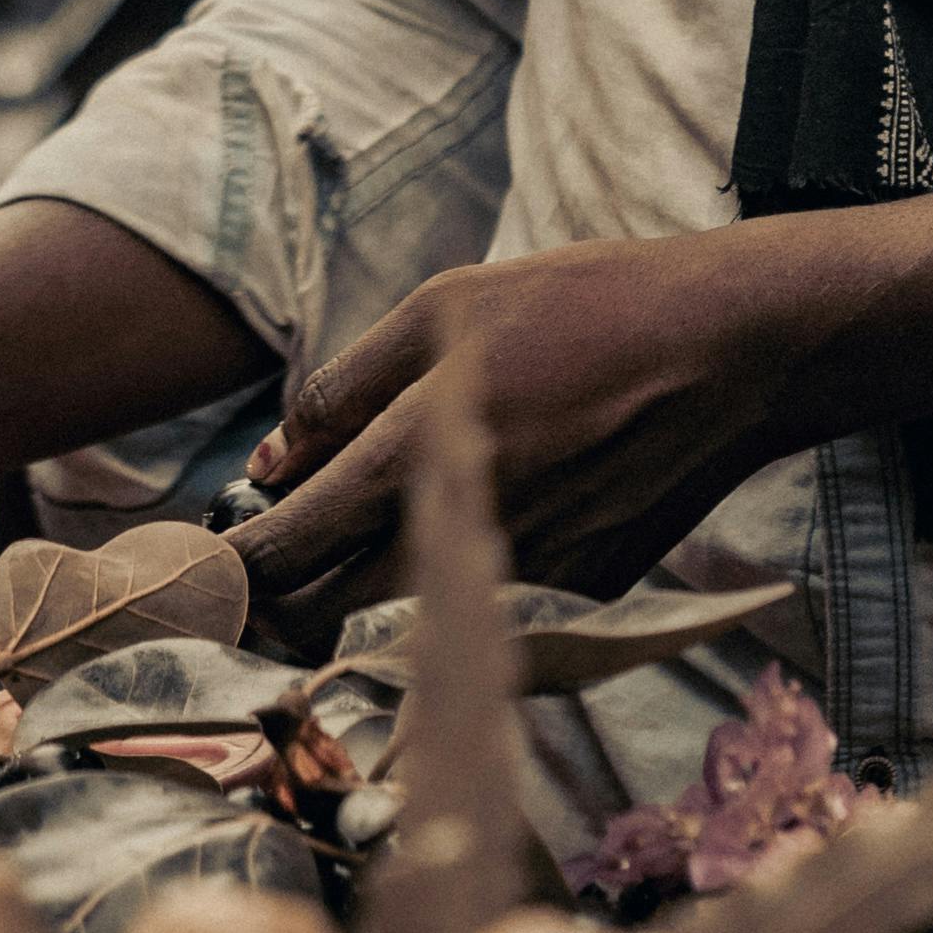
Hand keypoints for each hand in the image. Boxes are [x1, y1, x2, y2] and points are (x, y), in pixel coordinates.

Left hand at [240, 232, 818, 626]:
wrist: (726, 353)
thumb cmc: (582, 307)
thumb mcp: (447, 308)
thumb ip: (346, 387)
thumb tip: (272, 457)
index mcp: (417, 451)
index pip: (290, 546)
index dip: (236, 568)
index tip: (206, 568)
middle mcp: (463, 531)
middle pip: (329, 614)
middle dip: (281, 606)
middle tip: (256, 582)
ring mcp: (524, 578)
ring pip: (404, 625)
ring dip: (355, 608)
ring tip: (340, 567)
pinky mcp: (576, 599)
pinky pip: (486, 613)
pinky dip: (451, 595)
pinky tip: (456, 550)